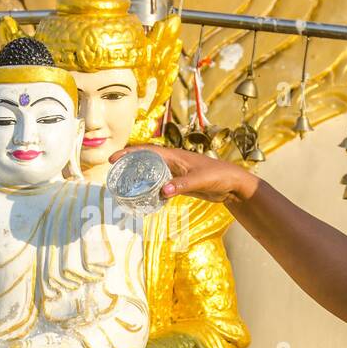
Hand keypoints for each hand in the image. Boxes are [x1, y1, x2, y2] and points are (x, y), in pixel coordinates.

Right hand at [109, 145, 258, 203]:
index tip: (113, 159)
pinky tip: (143, 196)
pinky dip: (150, 188)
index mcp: (174, 156)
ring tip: (123, 184)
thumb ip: (182, 185)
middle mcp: (172, 162)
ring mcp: (175, 172)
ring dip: (138, 176)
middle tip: (113, 172)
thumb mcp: (200, 180)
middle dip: (128, 163)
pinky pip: (160, 183)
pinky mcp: (179, 183)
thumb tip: (162, 192)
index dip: (129, 153)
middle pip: (145, 159)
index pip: (147, 151)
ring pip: (151, 171)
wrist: (233, 185)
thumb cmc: (219, 176)